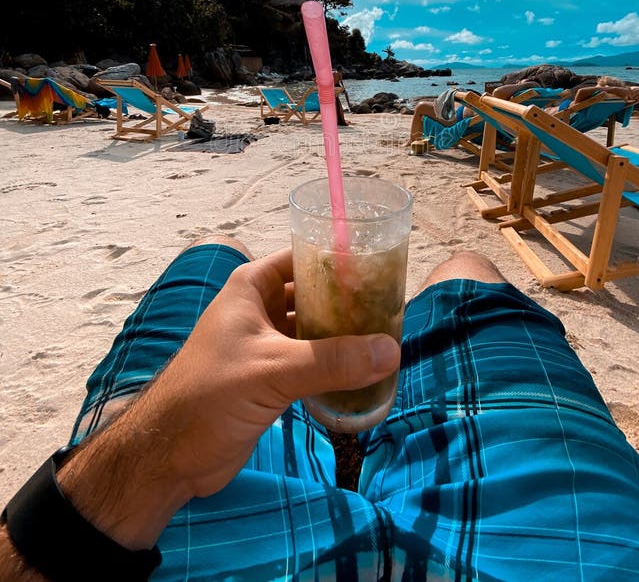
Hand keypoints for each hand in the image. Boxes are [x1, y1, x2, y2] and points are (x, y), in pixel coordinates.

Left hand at [153, 247, 399, 496]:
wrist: (169, 456)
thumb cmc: (211, 394)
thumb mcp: (274, 370)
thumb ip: (332, 360)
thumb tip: (391, 350)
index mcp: (251, 286)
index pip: (303, 258)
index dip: (339, 260)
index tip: (382, 267)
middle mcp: (259, 308)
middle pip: (314, 294)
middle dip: (349, 302)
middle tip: (393, 309)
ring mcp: (265, 344)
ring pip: (314, 330)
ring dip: (344, 336)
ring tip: (387, 339)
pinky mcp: (271, 378)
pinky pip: (311, 362)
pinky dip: (335, 365)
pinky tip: (365, 371)